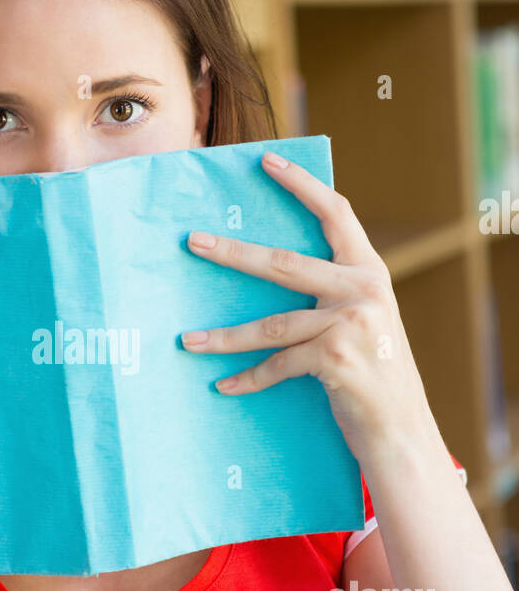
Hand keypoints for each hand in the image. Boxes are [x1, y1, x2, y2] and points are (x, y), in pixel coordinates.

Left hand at [179, 150, 432, 463]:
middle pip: (284, 263)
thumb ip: (333, 293)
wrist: (402, 430)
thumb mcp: (364, 322)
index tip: (266, 160)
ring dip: (224, 337)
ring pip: (271, 324)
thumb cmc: (373, 375)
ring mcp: (351, 324)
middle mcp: (363, 290)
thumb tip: (270, 269)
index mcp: (368, 272)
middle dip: (232, 253)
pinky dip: (248, 378)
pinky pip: (277, 364)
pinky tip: (223, 386)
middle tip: (192, 241)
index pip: (336, 213)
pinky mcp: (335, 359)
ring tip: (188, 340)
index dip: (301, 185)